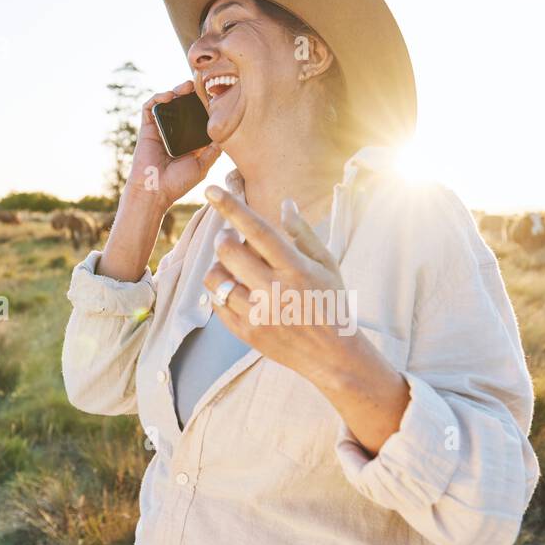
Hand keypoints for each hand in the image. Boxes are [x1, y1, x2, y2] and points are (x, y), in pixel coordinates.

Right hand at [127, 81, 221, 207]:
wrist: (155, 191)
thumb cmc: (177, 183)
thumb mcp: (202, 165)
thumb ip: (213, 150)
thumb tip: (226, 134)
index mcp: (188, 140)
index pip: (197, 116)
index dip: (204, 105)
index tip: (215, 95)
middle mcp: (175, 132)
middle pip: (183, 106)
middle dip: (191, 93)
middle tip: (201, 85)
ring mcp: (160, 128)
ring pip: (168, 103)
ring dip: (176, 90)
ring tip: (187, 86)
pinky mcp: (147, 128)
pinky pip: (149, 107)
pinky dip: (158, 98)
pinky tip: (168, 95)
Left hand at [201, 185, 355, 385]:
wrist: (333, 355)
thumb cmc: (331, 302)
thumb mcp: (327, 264)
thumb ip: (303, 233)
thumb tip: (286, 203)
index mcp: (296, 269)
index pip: (258, 231)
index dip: (233, 208)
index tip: (212, 190)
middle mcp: (274, 291)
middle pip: (228, 252)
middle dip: (223, 239)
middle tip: (230, 240)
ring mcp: (258, 315)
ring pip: (216, 279)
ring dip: (219, 267)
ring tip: (234, 269)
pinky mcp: (247, 334)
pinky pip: (216, 304)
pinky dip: (221, 292)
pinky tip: (236, 291)